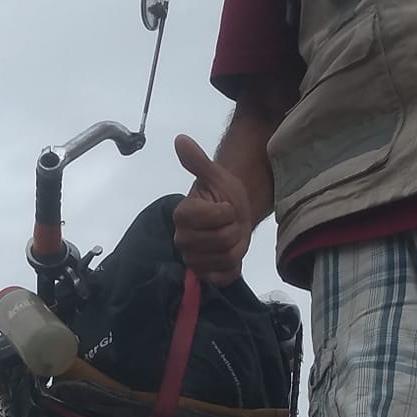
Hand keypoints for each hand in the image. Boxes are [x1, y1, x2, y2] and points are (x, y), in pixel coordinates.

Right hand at [172, 135, 253, 285]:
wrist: (230, 215)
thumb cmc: (222, 194)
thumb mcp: (215, 175)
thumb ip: (197, 160)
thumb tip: (180, 139)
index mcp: (182, 214)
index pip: (216, 217)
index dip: (228, 211)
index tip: (226, 207)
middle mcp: (181, 240)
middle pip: (222, 240)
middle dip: (234, 229)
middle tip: (230, 223)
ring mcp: (192, 260)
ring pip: (226, 258)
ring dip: (236, 247)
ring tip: (230, 236)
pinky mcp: (203, 276)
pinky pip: (223, 277)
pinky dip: (232, 267)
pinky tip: (230, 255)